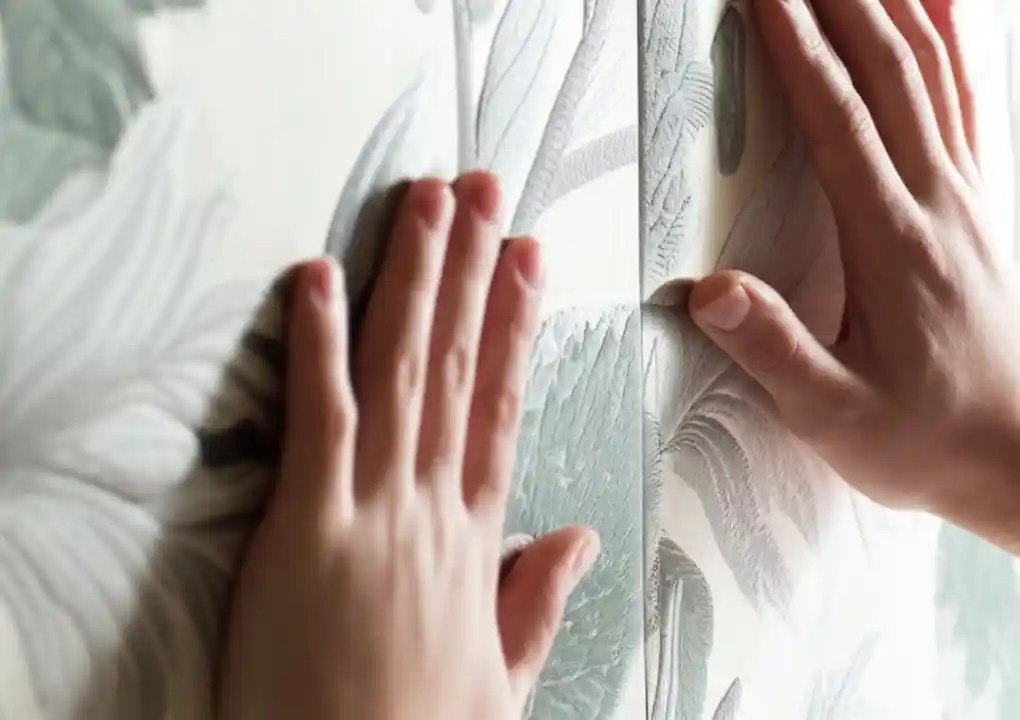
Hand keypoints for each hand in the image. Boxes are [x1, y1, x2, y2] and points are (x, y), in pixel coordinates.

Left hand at [218, 174, 597, 719]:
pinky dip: (320, 340)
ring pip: (407, 368)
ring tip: (429, 201)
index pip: (502, 406)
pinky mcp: (314, 525)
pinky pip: (323, 415)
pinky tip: (319, 275)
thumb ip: (537, 598)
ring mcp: (379, 509)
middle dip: (471, 270)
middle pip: (461, 365)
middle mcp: (436, 506)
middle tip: (482, 193)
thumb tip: (574, 538)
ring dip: (416, 276)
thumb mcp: (501, 674)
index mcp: (477, 537)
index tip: (526, 264)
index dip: (516, 326)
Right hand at [689, 0, 1019, 509]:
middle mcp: (935, 201)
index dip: (793, 44)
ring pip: (930, 69)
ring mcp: (963, 195)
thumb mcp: (838, 418)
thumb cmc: (931, 436)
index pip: (834, 117)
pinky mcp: (975, 202)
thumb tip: (711, 292)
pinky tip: (939, 3)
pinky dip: (949, 38)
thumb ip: (775, 352)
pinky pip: (963, 98)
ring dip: (889, 1)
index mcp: (891, 243)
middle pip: (886, 68)